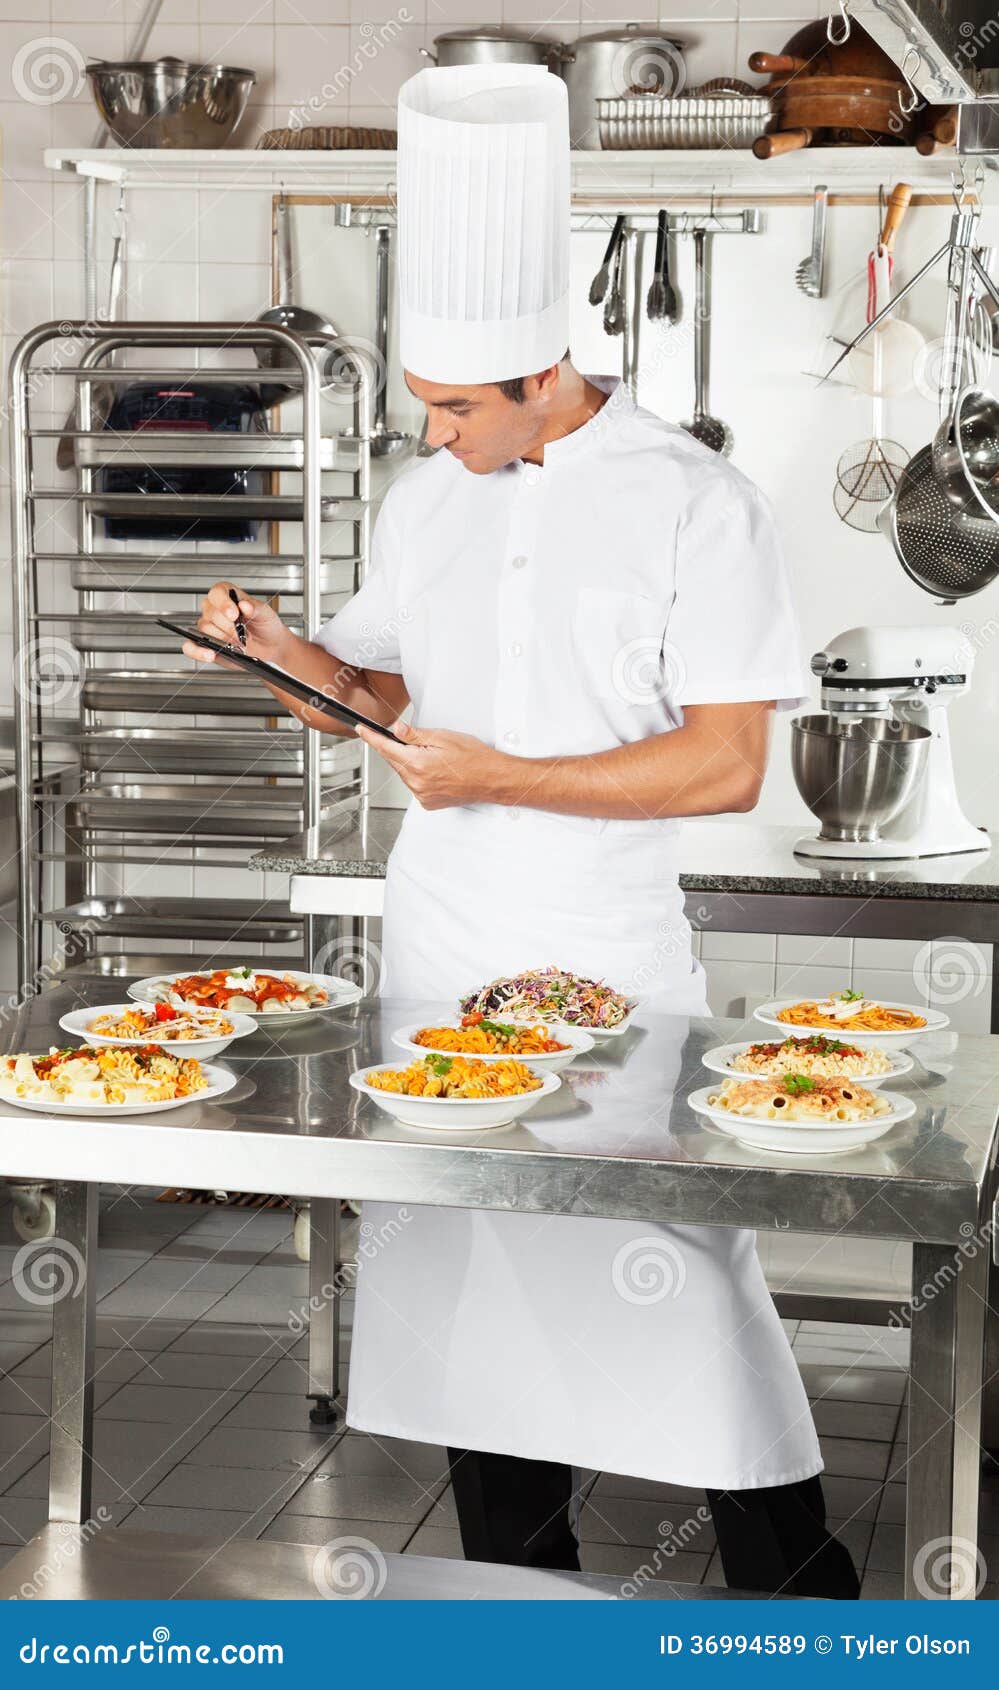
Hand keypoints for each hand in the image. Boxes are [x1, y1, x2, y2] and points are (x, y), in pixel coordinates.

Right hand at [183, 582, 290, 665]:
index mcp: (227, 596)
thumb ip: (255, 608)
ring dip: (222, 640)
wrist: (270, 647)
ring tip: (238, 644)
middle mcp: (214, 610)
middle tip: (243, 635)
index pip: (217, 593)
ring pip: (204, 630)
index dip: (224, 603)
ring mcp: (208, 628)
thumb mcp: (265, 614)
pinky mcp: (205, 646)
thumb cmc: (265, 626)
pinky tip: (210, 654)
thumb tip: (244, 605)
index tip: (234, 615)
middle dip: (229, 627)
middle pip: (211, 614)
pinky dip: (197, 651)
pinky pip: (190, 647)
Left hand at [356, 718, 517, 810]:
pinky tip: (436, 771)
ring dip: (411, 763)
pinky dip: (419, 776)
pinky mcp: (428, 802)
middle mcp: (417, 782)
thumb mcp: (444, 737)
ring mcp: (422, 795)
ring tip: (435, 758)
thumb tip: (396, 729)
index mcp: (418, 763)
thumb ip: (415, 734)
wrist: (493, 779)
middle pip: (395, 761)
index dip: (371, 737)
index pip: (386, 747)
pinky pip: (415, 785)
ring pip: (404, 774)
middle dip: (400, 749)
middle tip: (419, 742)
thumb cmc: (475, 758)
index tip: (361, 730)